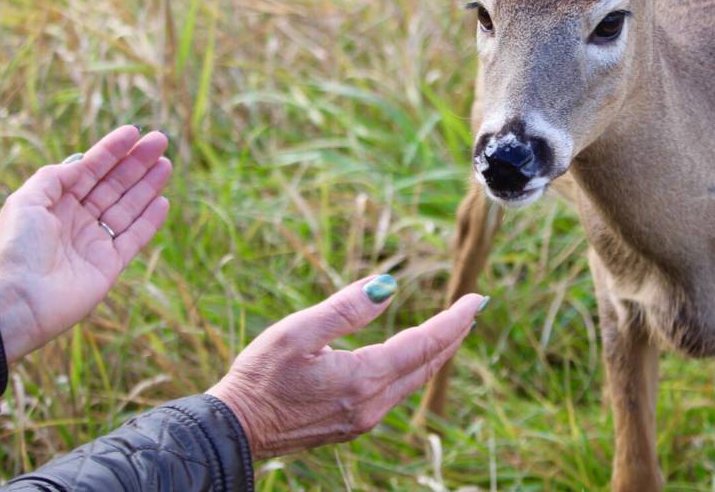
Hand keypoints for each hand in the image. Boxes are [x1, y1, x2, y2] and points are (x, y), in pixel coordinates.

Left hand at [0, 125, 171, 363]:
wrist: (20, 299)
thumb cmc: (18, 248)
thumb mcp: (25, 201)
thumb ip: (54, 177)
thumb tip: (79, 164)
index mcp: (55, 203)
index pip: (89, 170)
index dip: (111, 151)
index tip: (134, 132)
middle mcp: (77, 219)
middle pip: (114, 185)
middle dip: (136, 163)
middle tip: (160, 141)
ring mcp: (95, 242)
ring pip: (128, 207)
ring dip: (147, 185)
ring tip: (166, 164)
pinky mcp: (110, 265)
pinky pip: (134, 238)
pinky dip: (150, 220)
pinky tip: (163, 201)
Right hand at [207, 276, 486, 458]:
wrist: (236, 429)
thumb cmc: (261, 376)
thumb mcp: (299, 331)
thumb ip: (347, 308)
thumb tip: (389, 285)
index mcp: (363, 377)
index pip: (424, 343)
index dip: (454, 320)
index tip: (478, 299)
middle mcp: (372, 403)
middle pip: (427, 364)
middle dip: (454, 334)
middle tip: (475, 308)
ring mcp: (364, 418)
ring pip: (415, 380)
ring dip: (437, 353)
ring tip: (454, 329)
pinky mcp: (353, 424)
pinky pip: (397, 392)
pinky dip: (415, 369)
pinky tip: (415, 358)